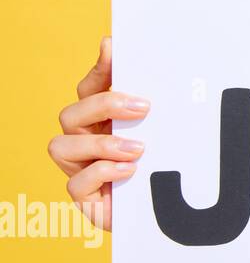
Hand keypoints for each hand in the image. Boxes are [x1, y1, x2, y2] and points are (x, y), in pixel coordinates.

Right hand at [47, 37, 150, 231]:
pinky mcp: (85, 198)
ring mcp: (81, 169)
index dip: (98, 68)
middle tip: (143, 108)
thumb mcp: (165, 130)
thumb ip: (155, 101)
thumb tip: (146, 61)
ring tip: (138, 149)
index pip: (90, 87)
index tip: (113, 48)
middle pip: (72, 112)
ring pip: (61, 144)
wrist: (174, 214)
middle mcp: (86, 141)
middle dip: (104, 105)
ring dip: (101, 143)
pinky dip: (101, 172)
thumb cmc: (166, 165)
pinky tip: (129, 171)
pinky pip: (76, 183)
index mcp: (103, 120)